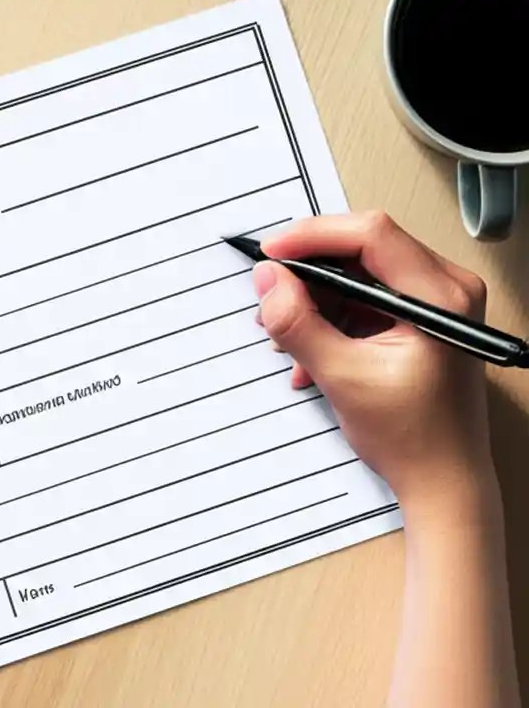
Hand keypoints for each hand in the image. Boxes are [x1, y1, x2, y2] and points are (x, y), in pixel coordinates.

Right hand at [252, 212, 496, 517]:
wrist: (444, 481)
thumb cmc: (415, 439)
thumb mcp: (343, 377)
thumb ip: (299, 323)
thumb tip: (269, 280)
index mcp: (440, 297)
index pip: (370, 235)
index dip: (313, 237)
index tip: (272, 255)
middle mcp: (447, 290)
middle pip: (363, 250)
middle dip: (310, 274)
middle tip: (272, 296)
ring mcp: (436, 304)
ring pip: (360, 275)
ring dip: (317, 301)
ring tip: (289, 337)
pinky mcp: (421, 319)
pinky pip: (367, 299)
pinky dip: (333, 319)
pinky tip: (312, 352)